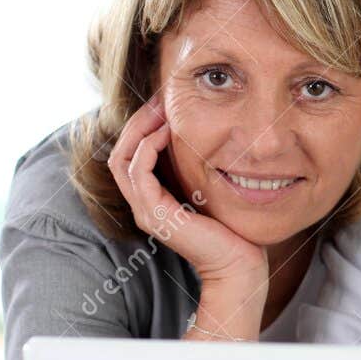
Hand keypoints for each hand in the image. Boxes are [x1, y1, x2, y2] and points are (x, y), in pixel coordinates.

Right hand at [107, 93, 268, 337]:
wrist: (239, 263)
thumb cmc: (232, 227)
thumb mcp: (211, 188)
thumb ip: (199, 169)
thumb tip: (204, 138)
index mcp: (153, 198)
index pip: (131, 153)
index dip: (143, 124)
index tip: (165, 101)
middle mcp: (143, 204)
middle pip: (120, 151)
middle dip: (139, 120)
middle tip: (160, 96)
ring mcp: (146, 211)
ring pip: (123, 158)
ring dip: (140, 128)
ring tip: (162, 108)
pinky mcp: (156, 215)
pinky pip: (138, 172)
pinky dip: (147, 147)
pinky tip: (166, 132)